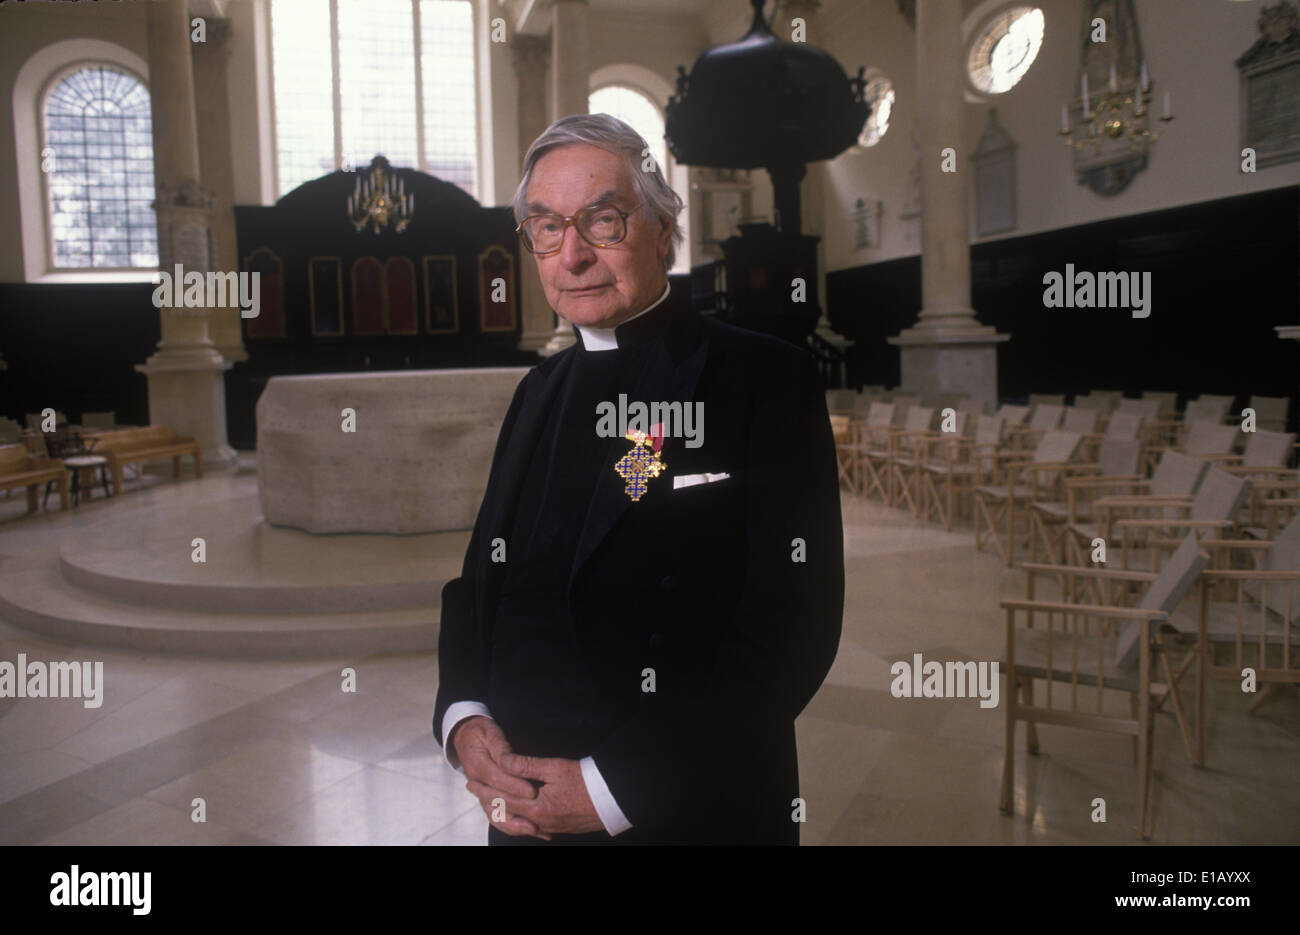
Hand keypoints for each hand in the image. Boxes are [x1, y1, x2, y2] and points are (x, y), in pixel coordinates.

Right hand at [451, 716, 546, 839]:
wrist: (465, 737)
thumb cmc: (481, 732)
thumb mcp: (490, 732)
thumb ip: (501, 748)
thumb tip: (510, 761)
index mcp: (477, 764)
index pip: (496, 778)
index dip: (514, 786)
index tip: (532, 792)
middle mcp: (476, 783)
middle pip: (495, 802)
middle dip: (518, 810)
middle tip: (537, 817)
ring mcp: (480, 793)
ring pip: (494, 814)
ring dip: (514, 824)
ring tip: (535, 829)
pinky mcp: (486, 798)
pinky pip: (496, 816)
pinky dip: (512, 825)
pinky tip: (530, 829)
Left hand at [471, 753, 604, 836]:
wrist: (614, 799)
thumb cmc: (586, 780)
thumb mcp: (555, 768)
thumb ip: (526, 766)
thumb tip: (503, 760)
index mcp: (536, 808)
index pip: (502, 799)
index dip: (485, 790)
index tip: (471, 781)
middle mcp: (540, 822)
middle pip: (507, 812)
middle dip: (488, 800)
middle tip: (474, 789)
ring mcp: (549, 828)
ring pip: (517, 822)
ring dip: (502, 810)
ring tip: (490, 800)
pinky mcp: (558, 828)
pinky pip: (531, 827)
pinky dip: (518, 819)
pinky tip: (516, 814)